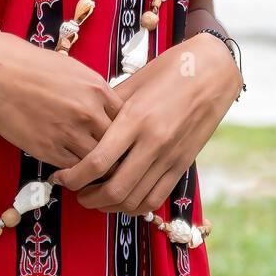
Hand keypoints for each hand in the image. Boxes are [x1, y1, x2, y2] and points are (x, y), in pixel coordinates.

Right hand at [0, 28, 121, 168]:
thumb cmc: (30, 65)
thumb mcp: (73, 70)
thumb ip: (93, 92)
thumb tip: (105, 111)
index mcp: (97, 89)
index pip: (126, 121)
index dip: (124, 132)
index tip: (119, 139)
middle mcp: (88, 112)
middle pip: (117, 145)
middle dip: (115, 155)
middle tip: (110, 161)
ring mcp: (69, 133)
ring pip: (96, 162)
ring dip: (95, 169)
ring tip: (92, 171)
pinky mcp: (48, 149)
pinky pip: (72, 169)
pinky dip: (73, 172)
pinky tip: (69, 171)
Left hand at [47, 31, 242, 215]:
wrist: (213, 71)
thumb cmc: (171, 69)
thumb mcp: (135, 82)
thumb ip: (110, 106)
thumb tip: (85, 123)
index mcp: (136, 118)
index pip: (98, 161)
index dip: (75, 177)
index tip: (62, 177)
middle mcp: (153, 142)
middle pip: (114, 189)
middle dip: (89, 197)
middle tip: (76, 192)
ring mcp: (170, 156)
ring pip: (135, 200)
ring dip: (110, 206)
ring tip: (96, 198)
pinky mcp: (183, 165)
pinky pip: (156, 198)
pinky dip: (135, 206)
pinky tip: (123, 199)